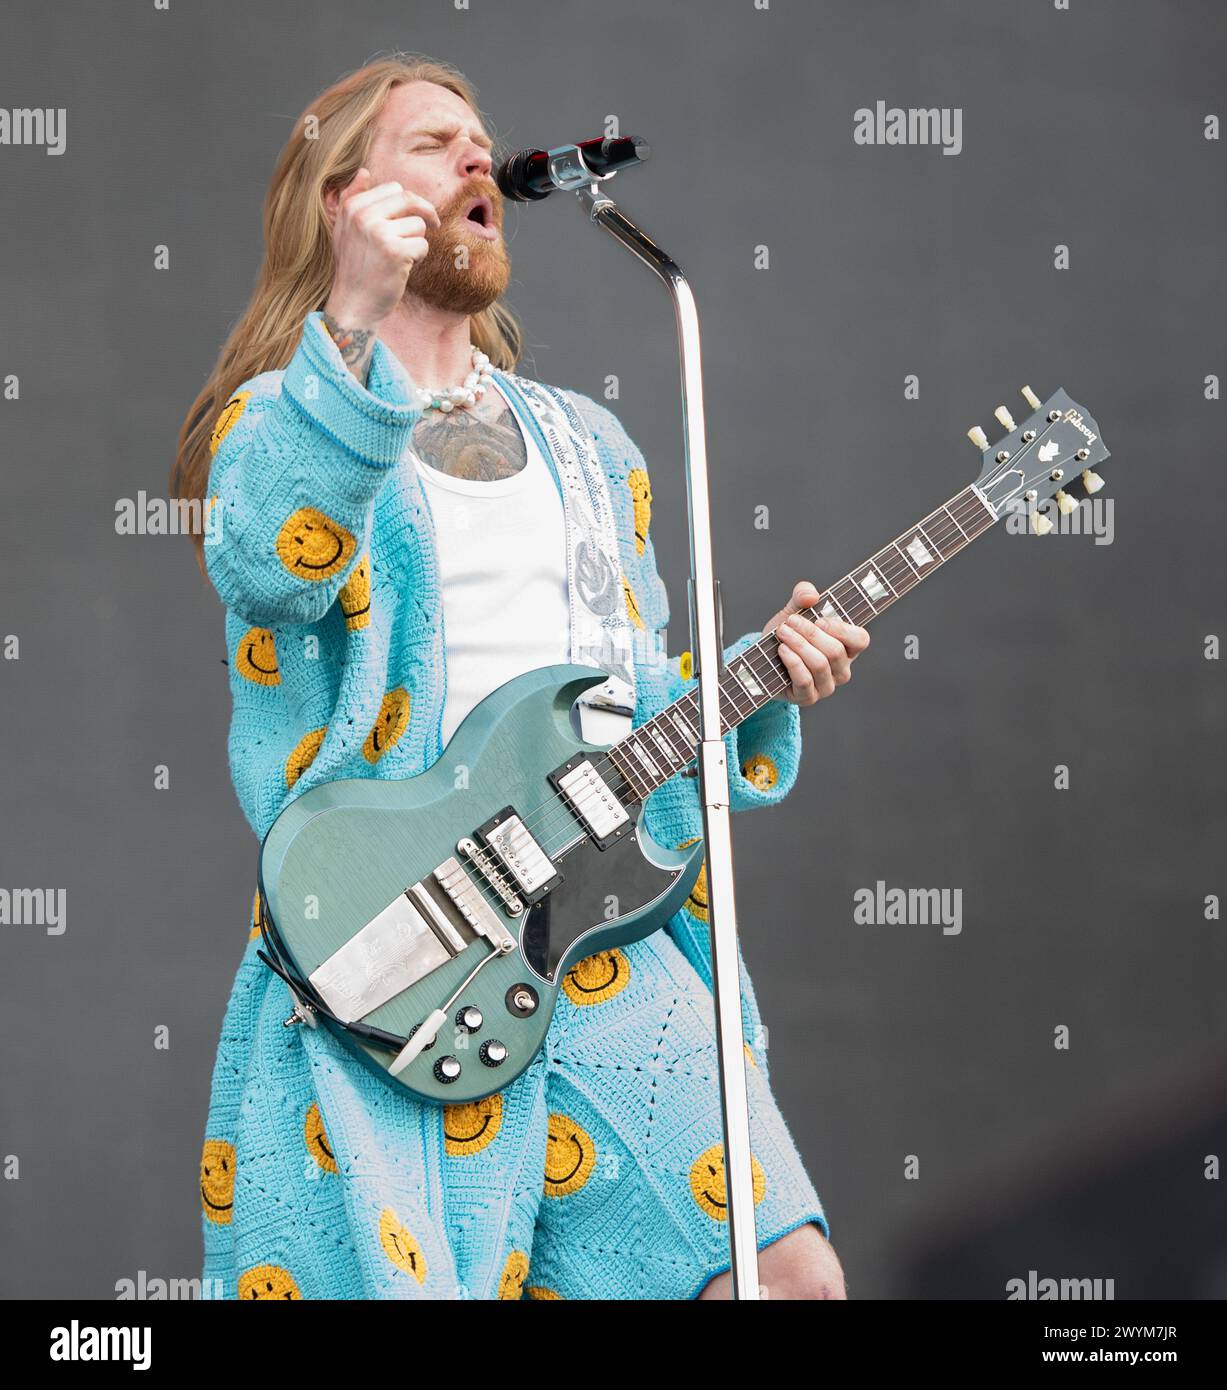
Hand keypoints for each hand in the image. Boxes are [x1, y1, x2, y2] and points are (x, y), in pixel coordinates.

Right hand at [323, 167, 440, 330]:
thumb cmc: (353, 268)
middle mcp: (363, 215)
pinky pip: (422, 245)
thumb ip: (352, 199)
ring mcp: (379, 233)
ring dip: (417, 242)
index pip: (393, 188)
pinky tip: (404, 269)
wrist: (353, 304)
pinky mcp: (395, 252)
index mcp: (352, 206)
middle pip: (409, 199)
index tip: (416, 214)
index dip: (409, 202)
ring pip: (418, 225)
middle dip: (425, 211)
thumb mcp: (344, 230)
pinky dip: (418, 258)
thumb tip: (365, 171)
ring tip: (401, 258)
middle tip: (435, 225)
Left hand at [762, 581, 869, 705]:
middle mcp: (841, 669)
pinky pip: (805, 681)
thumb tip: (811, 596)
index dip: (842, 629)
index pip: (861, 639)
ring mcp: (826, 686)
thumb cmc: (786, 635)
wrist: (763, 660)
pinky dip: (792, 662)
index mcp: (847, 647)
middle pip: (835, 651)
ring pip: (820, 665)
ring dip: (799, 645)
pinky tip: (782, 650)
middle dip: (810, 633)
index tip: (820, 619)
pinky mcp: (808, 697)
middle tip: (790, 622)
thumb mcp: (793, 610)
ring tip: (782, 633)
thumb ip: (803, 594)